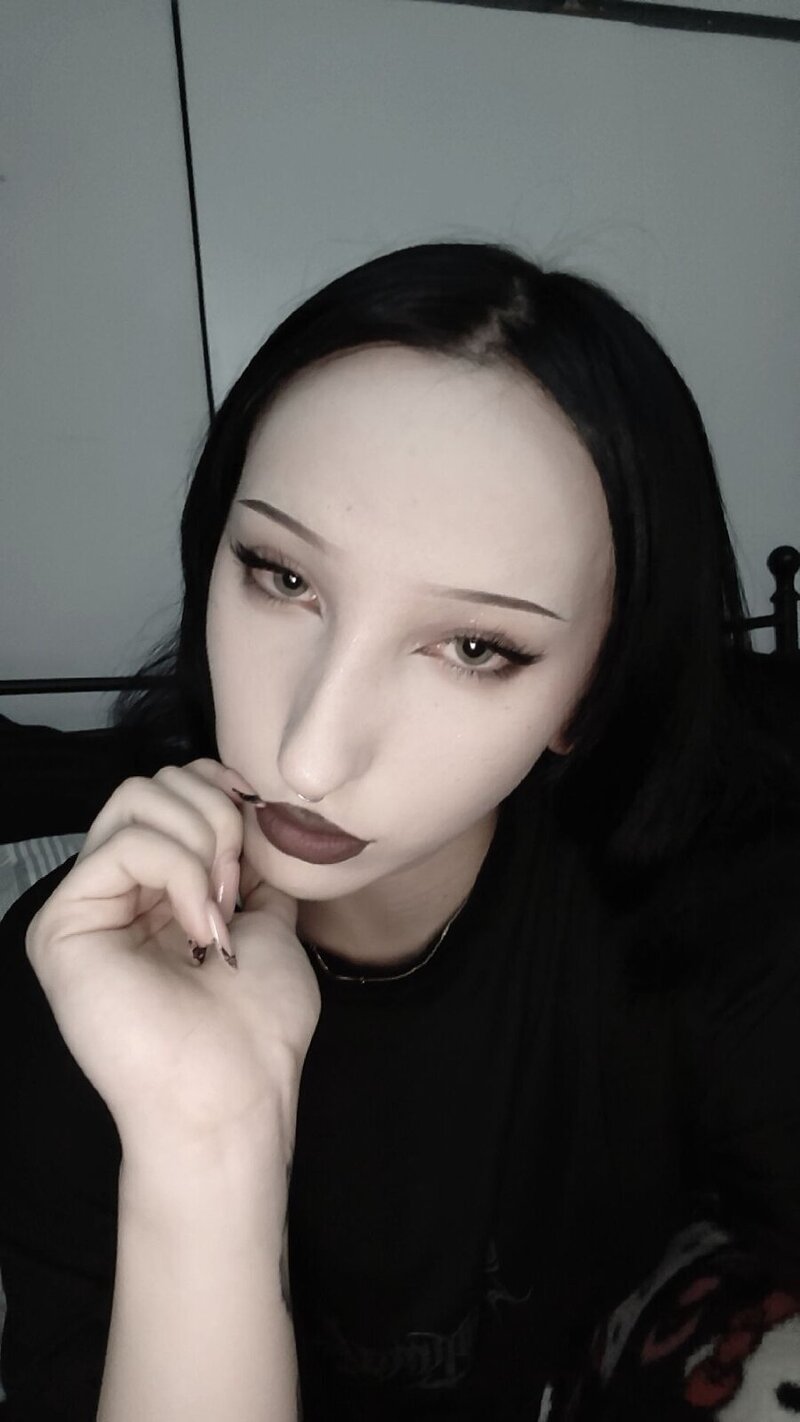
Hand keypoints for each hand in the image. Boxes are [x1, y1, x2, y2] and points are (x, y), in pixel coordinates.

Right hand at [26, 759, 321, 1159]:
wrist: (231, 1097)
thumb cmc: (255, 1031)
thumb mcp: (271, 928)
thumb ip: (254, 874)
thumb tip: (257, 823)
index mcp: (159, 893)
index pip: (175, 793)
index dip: (224, 794)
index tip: (263, 839)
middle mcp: (115, 894)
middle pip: (153, 784)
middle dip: (216, 817)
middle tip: (238, 888)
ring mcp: (86, 906)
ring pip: (135, 797)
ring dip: (201, 842)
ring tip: (220, 911)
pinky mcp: (63, 924)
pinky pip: (124, 845)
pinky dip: (180, 872)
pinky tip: (200, 927)